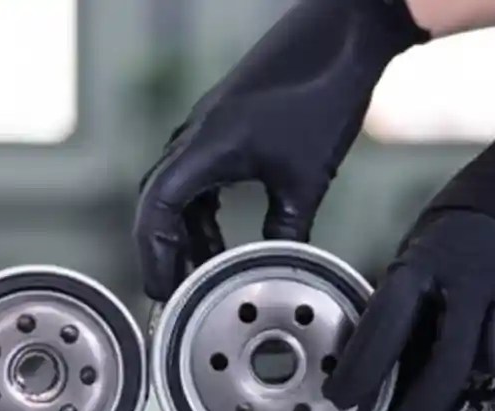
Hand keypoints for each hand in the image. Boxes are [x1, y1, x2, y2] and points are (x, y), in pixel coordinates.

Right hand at [133, 0, 427, 300]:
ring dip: (183, 235)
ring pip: (175, 192)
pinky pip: (195, 178)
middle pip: (155, 203)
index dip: (154, 254)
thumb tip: (277, 266)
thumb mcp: (307, 177)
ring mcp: (205, 130)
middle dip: (162, 251)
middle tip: (172, 291)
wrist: (341, 35)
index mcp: (204, 148)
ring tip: (199, 273)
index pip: (155, 209)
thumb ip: (287, 228)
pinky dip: (200, 213)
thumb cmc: (322, 93)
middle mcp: (193, 137)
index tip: (164, 288)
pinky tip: (218, 237)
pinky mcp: (222, 127)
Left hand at [322, 96, 494, 410]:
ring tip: (434, 408)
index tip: (342, 399)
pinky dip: (492, 361)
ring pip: (479, 361)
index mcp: (415, 269)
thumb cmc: (449, 239)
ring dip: (455, 390)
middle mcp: (458, 279)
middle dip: (417, 407)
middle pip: (442, 360)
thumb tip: (374, 360)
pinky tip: (481, 367)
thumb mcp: (413, 261)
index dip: (362, 368)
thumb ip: (402, 304)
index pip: (383, 325)